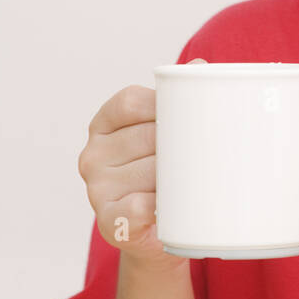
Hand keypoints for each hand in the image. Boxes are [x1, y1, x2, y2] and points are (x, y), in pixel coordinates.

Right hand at [77, 57, 206, 269]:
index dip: (163, 106)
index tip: (190, 116)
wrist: (165, 233)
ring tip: (193, 183)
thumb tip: (201, 66)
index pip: (131, 102)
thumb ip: (179, 101)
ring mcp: (96, 190)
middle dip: (180, 146)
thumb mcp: (168, 134)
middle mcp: (93, 155)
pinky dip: (153, 206)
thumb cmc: (168, 175)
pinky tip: (165, 205)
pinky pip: (135, 208)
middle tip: (206, 155)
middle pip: (146, 136)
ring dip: (178, 178)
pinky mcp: (108, 223)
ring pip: (150, 172)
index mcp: (104, 125)